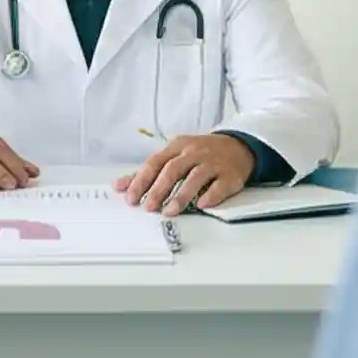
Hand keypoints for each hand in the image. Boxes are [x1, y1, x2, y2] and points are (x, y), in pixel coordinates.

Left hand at [114, 134, 254, 215]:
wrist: (238, 145)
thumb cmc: (200, 153)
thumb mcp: (174, 155)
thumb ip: (148, 171)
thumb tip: (120, 186)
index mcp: (177, 147)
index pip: (155, 163)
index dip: (142, 181)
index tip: (131, 198)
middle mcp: (194, 153)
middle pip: (173, 170)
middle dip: (159, 189)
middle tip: (149, 207)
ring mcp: (213, 163)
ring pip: (195, 178)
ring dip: (181, 195)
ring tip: (170, 211)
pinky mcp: (230, 175)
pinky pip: (220, 185)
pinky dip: (211, 195)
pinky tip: (202, 205)